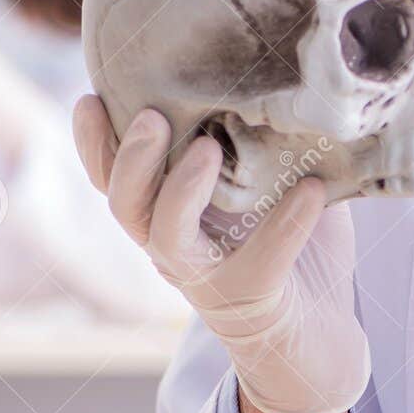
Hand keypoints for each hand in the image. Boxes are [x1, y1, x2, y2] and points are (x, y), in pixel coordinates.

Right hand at [72, 97, 368, 412]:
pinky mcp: (252, 300)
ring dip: (179, 191)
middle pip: (124, 203)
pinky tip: (313, 190)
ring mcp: (206, 279)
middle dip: (128, 157)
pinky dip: (286, 224)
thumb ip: (273, 139)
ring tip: (207, 148)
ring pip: (164, 237)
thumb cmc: (297, 251)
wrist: (322, 339)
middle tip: (150, 114)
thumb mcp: (280, 183)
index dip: (95, 141)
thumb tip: (293, 74)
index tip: (91, 93)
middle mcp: (175, 248)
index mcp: (171, 215)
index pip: (115, 177)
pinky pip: (260, 262)